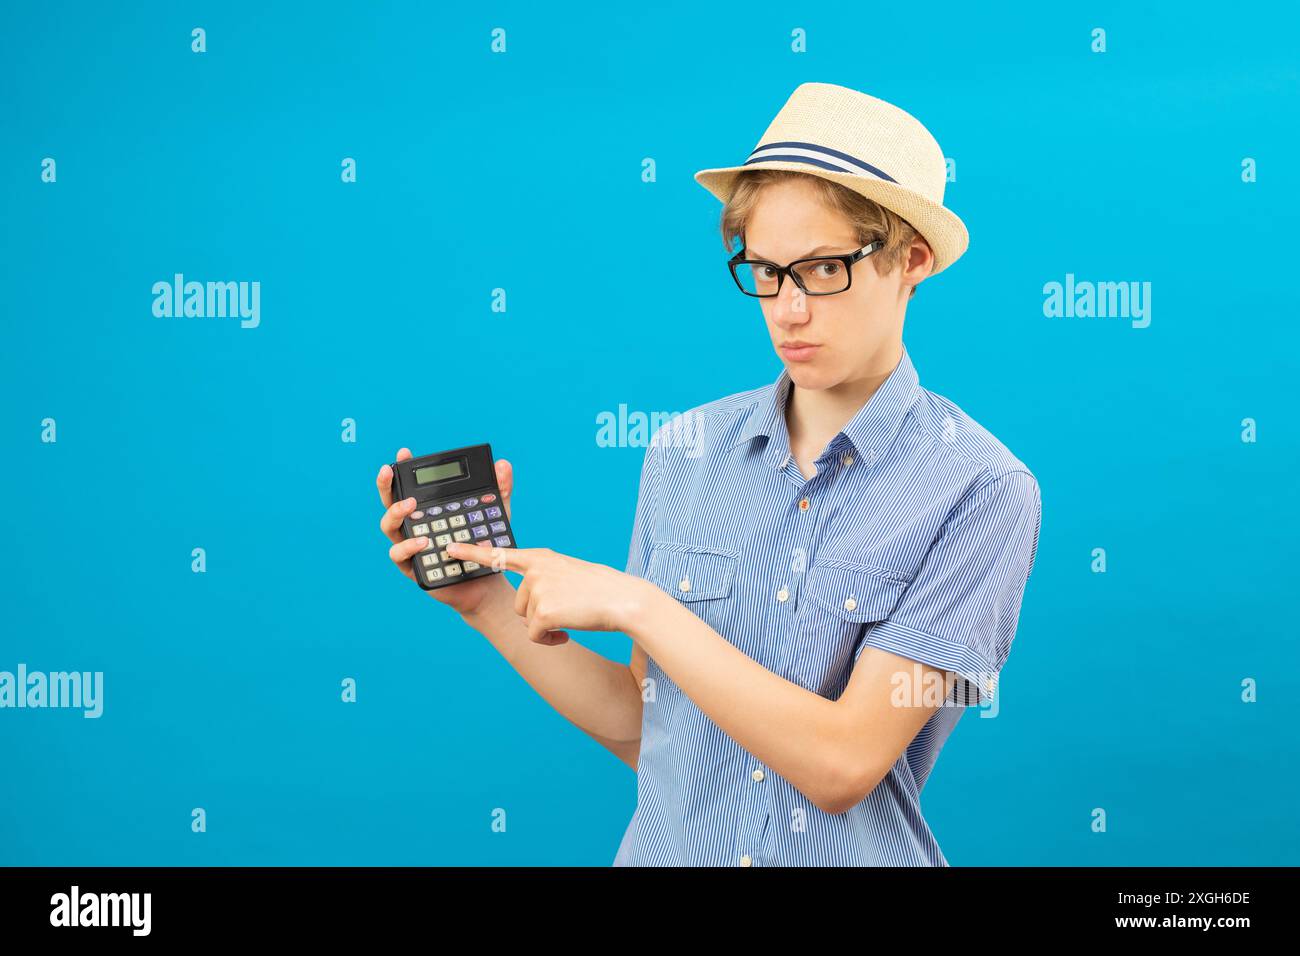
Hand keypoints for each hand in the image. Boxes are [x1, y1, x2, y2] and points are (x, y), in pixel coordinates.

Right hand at [376, 447, 514, 616]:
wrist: (486, 583)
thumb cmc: (484, 547)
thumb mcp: (494, 515)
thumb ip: (499, 490)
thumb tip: (503, 464)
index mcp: (427, 510)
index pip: (409, 486)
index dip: (402, 470)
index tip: (403, 453)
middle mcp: (413, 525)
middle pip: (390, 502)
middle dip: (385, 484)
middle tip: (389, 471)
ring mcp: (410, 545)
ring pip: (389, 526)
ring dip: (396, 513)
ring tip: (410, 506)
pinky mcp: (413, 567)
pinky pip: (399, 555)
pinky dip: (408, 546)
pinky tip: (423, 541)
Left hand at [444, 541, 652, 645]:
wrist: (624, 601)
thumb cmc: (602, 590)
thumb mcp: (569, 573)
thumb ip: (546, 578)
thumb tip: (534, 601)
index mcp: (542, 558)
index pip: (499, 554)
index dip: (471, 552)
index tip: (449, 549)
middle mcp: (536, 569)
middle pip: (519, 603)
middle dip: (538, 614)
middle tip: (566, 610)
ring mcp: (538, 589)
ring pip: (526, 621)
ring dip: (545, 627)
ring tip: (571, 618)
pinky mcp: (542, 611)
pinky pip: (535, 636)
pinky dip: (550, 640)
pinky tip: (567, 631)